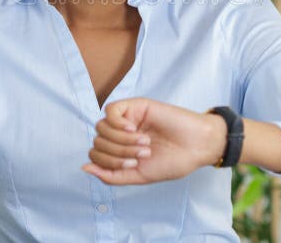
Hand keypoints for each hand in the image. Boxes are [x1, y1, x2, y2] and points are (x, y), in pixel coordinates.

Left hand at [81, 97, 227, 184]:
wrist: (196, 147)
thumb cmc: (172, 162)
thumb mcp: (138, 175)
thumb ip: (111, 175)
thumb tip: (84, 167)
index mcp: (120, 151)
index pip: (95, 155)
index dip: (109, 163)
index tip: (135, 165)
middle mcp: (121, 134)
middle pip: (98, 141)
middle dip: (119, 152)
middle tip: (144, 154)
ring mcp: (127, 118)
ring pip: (102, 127)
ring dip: (122, 140)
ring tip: (145, 143)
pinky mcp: (136, 105)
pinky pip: (111, 111)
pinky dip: (117, 123)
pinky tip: (133, 129)